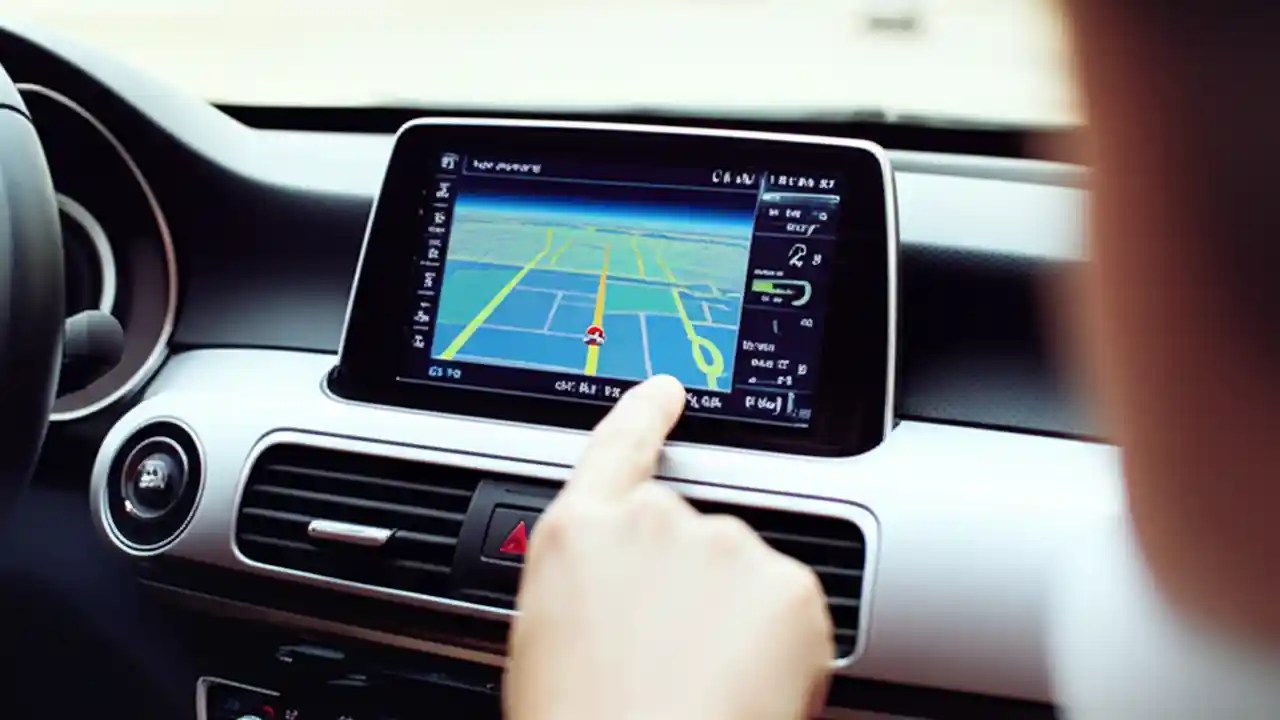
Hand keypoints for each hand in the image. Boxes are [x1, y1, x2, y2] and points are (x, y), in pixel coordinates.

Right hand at [505, 375, 833, 719]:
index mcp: (581, 535)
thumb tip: (623, 598)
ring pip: (744, 574)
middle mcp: (654, 521)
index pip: (617, 448)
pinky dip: (780, 648)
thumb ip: (590, 589)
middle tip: (677, 659)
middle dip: (692, 584)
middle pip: (688, 533)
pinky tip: (746, 693)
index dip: (644, 415)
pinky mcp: (787, 584)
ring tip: (708, 688)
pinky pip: (790, 608)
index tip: (669, 392)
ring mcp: (725, 546)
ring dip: (736, 619)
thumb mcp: (548, 647)